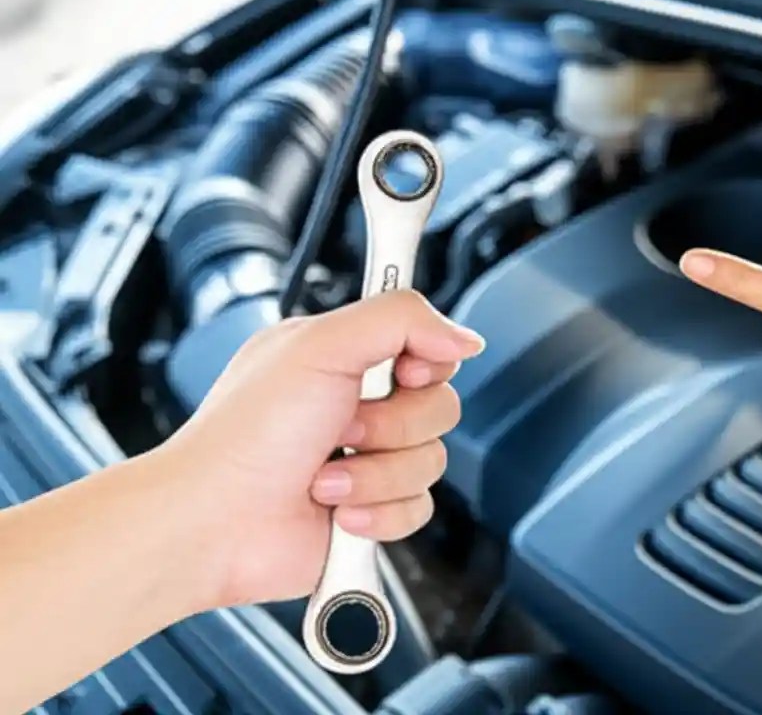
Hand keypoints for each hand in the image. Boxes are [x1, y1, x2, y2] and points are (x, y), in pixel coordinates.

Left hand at [159, 291, 483, 608]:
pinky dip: (378, 512)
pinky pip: (419, 509)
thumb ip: (400, 319)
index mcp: (342, 357)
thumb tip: (463, 336)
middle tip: (342, 428)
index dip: (426, 360)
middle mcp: (357, 405)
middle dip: (394, 425)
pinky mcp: (372, 509)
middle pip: (440, 406)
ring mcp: (366, 461)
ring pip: (432, 462)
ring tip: (325, 477)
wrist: (214, 524)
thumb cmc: (243, 436)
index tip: (401, 372)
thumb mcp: (320, 346)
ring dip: (377, 474)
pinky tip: (336, 511)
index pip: (426, 343)